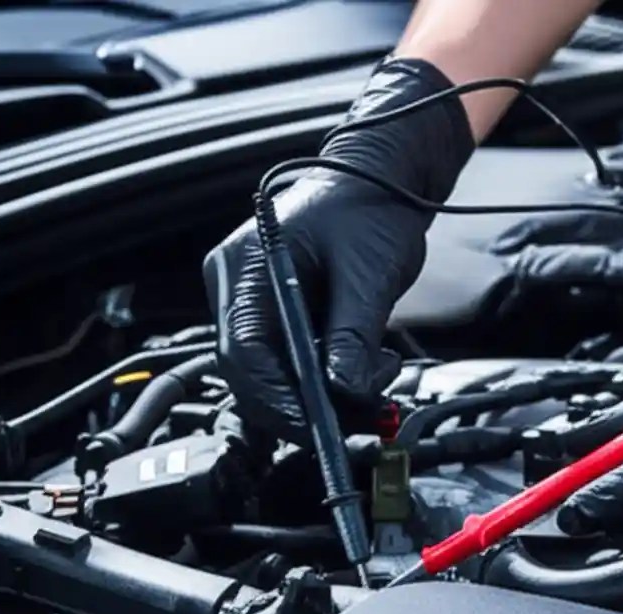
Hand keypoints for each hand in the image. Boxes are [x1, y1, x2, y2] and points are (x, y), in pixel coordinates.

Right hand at [204, 58, 472, 443]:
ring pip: (275, 372)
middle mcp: (238, 285)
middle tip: (363, 416)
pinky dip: (327, 376)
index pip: (243, 352)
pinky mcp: (277, 311)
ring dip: (326, 392)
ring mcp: (254, 298)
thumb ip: (353, 337)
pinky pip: (291, 360)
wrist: (383, 178)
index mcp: (246, 266)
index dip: (278, 399)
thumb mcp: (368, 274)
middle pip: (254, 371)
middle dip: (307, 404)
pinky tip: (365, 368)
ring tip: (378, 382)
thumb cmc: (372, 206)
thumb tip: (344, 393)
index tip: (320, 425)